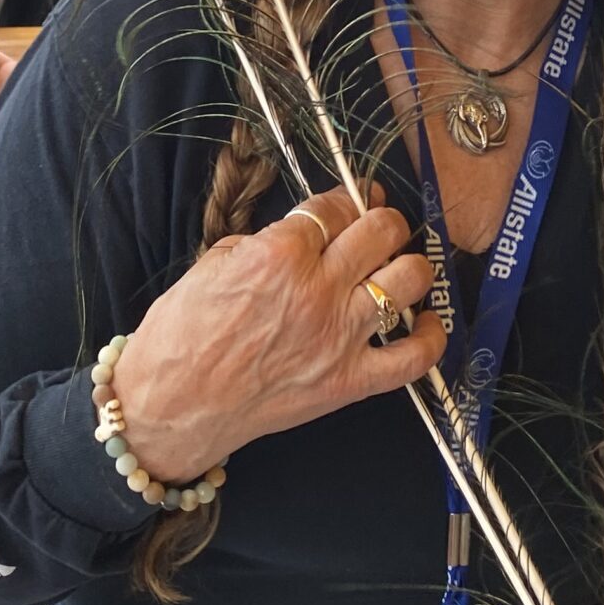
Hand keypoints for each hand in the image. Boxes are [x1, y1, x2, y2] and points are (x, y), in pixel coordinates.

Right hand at [108, 187, 445, 483]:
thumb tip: (303, 233)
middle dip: (382, 220)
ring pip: (410, 278)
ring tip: (396, 267)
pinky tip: (426, 321)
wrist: (172, 406)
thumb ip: (265, 240)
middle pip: (382, 229)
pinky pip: (414, 357)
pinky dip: (431, 336)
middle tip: (375, 228)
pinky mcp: (349, 382)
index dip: (345, 197)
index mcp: (280, 253)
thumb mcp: (213, 263)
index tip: (350, 199)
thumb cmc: (182, 336)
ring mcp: (339, 336)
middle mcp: (318, 289)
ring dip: (409, 264)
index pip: (335, 206)